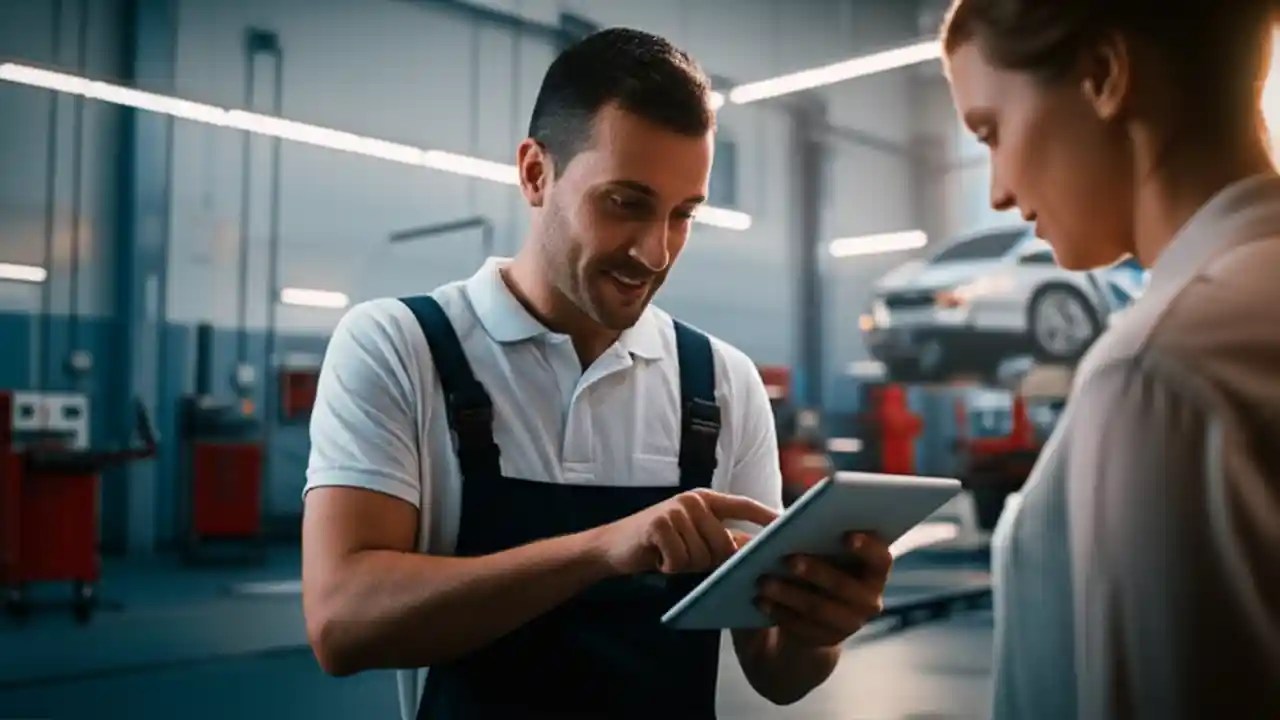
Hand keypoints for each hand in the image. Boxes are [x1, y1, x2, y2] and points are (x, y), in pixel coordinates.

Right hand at [595, 489, 777, 575]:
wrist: (614, 546)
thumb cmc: (660, 545)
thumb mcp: (695, 539)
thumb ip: (723, 540)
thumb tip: (758, 550)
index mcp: (706, 500)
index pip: (743, 505)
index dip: (766, 515)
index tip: (789, 525)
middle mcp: (693, 499)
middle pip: (723, 544)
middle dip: (708, 561)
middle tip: (684, 557)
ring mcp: (675, 509)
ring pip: (701, 555)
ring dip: (685, 566)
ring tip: (668, 555)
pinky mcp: (659, 524)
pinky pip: (680, 560)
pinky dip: (669, 567)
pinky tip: (658, 558)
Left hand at [754, 532, 892, 647]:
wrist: (818, 614)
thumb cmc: (822, 564)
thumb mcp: (826, 550)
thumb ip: (823, 535)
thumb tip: (794, 520)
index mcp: (876, 571)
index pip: (882, 558)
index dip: (868, 547)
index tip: (846, 534)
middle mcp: (870, 600)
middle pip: (843, 586)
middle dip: (815, 571)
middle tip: (787, 557)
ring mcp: (850, 624)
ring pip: (818, 609)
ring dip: (788, 593)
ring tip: (762, 580)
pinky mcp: (826, 640)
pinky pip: (802, 627)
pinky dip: (779, 612)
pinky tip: (760, 601)